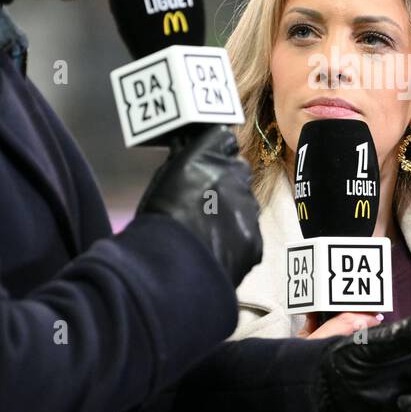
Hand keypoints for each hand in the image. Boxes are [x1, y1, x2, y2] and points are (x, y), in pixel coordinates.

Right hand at [136, 126, 262, 286]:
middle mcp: (232, 177)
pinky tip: (216, 249)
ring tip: (208, 230)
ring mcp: (248, 209)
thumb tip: (188, 157)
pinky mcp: (255, 238)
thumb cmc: (155, 227)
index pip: (223, 138)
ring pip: (246, 202)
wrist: (168, 273)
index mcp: (205, 158)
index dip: (216, 151)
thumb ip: (182, 166)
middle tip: (206, 200)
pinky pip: (249, 232)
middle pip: (238, 170)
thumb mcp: (161, 184)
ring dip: (233, 210)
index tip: (208, 163)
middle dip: (226, 180)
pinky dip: (236, 238)